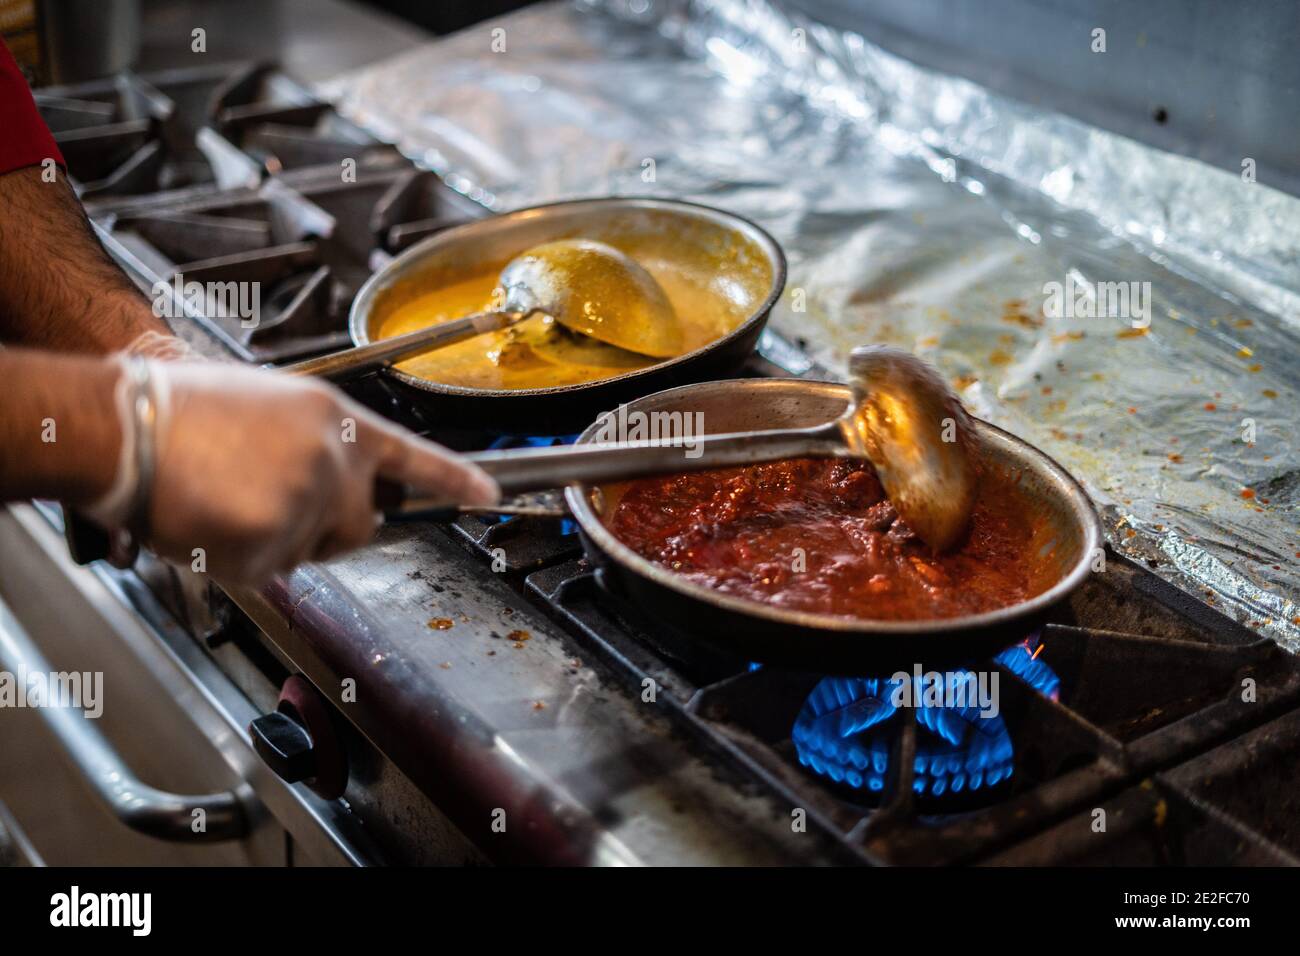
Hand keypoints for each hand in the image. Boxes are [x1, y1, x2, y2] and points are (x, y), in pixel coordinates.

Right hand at [118, 361, 497, 584]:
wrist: (126, 425)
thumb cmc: (180, 413)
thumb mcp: (270, 408)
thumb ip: (318, 445)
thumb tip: (339, 484)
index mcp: (335, 420)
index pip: (412, 456)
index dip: (453, 480)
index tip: (485, 495)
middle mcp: (335, 457)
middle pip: (362, 524)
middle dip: (328, 531)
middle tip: (271, 506)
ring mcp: (309, 497)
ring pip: (310, 553)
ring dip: (274, 543)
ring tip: (227, 498)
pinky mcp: (276, 534)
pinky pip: (268, 572)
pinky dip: (237, 560)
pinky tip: (210, 519)